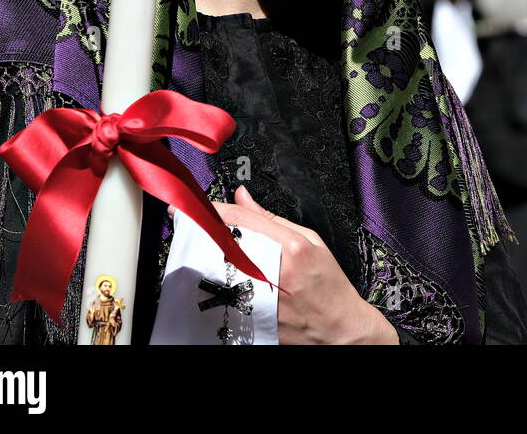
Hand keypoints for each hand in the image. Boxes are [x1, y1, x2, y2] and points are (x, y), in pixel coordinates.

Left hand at [168, 185, 397, 343]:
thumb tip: (244, 197)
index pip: (243, 220)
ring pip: (219, 271)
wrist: (338, 328)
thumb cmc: (328, 285)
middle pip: (225, 245)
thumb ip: (272, 219)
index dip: (215, 209)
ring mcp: (263, 298)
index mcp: (292, 248)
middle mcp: (275, 273)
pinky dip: (213, 284)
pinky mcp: (255, 319)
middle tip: (188, 225)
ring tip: (196, 250)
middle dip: (202, 233)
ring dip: (202, 258)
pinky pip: (225, 297)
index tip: (197, 206)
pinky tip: (211, 278)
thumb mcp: (311, 241)